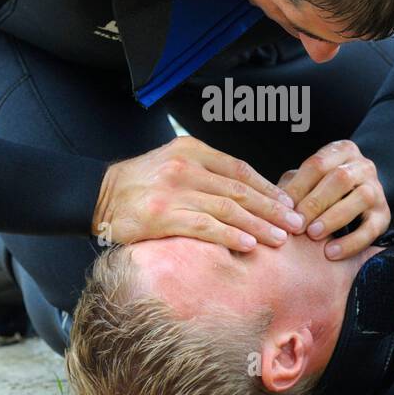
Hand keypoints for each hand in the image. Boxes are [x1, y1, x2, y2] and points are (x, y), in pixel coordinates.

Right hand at [91, 136, 304, 250]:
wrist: (98, 196)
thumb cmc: (142, 184)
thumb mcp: (174, 164)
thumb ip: (207, 173)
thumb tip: (248, 194)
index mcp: (192, 150)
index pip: (240, 169)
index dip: (268, 188)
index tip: (288, 203)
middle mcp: (186, 167)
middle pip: (240, 189)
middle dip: (272, 209)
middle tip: (295, 224)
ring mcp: (174, 191)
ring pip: (228, 208)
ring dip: (259, 225)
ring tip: (280, 239)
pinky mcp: (163, 215)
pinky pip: (205, 225)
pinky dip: (230, 235)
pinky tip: (248, 244)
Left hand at [278, 139, 389, 259]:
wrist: (357, 199)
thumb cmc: (321, 190)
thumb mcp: (306, 182)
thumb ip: (291, 188)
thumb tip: (274, 204)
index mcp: (342, 151)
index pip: (318, 164)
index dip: (299, 187)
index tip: (283, 208)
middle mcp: (363, 166)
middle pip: (340, 179)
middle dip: (316, 203)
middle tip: (297, 225)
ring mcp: (376, 190)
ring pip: (361, 198)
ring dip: (334, 218)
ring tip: (314, 234)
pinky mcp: (384, 215)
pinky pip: (371, 228)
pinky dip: (351, 242)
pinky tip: (331, 253)